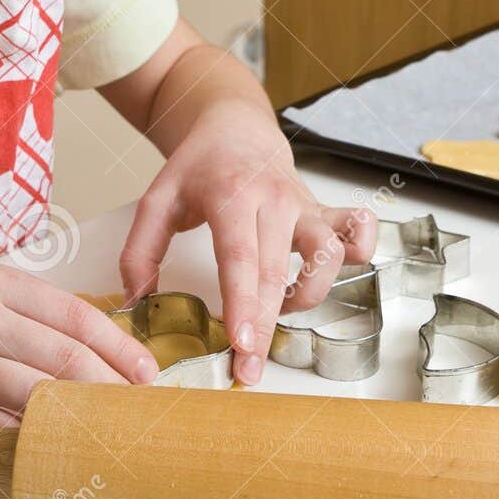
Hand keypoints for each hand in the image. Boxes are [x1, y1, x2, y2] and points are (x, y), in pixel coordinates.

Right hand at [0, 263, 158, 426]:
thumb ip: (17, 308)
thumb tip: (82, 342)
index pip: (76, 315)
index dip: (120, 347)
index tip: (147, 371)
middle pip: (67, 357)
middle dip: (114, 387)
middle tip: (140, 410)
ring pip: (39, 394)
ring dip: (80, 418)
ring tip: (106, 433)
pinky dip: (28, 438)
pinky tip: (51, 447)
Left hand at [119, 99, 376, 383]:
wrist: (236, 128)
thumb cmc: (198, 168)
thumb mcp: (157, 200)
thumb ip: (140, 252)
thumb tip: (136, 302)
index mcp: (230, 195)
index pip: (239, 257)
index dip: (242, 303)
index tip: (240, 343)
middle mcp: (273, 200)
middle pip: (277, 271)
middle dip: (265, 325)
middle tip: (248, 370)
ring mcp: (303, 205)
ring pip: (326, 255)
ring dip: (308, 294)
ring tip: (280, 311)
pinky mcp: (323, 210)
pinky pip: (357, 228)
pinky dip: (362, 250)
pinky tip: (342, 269)